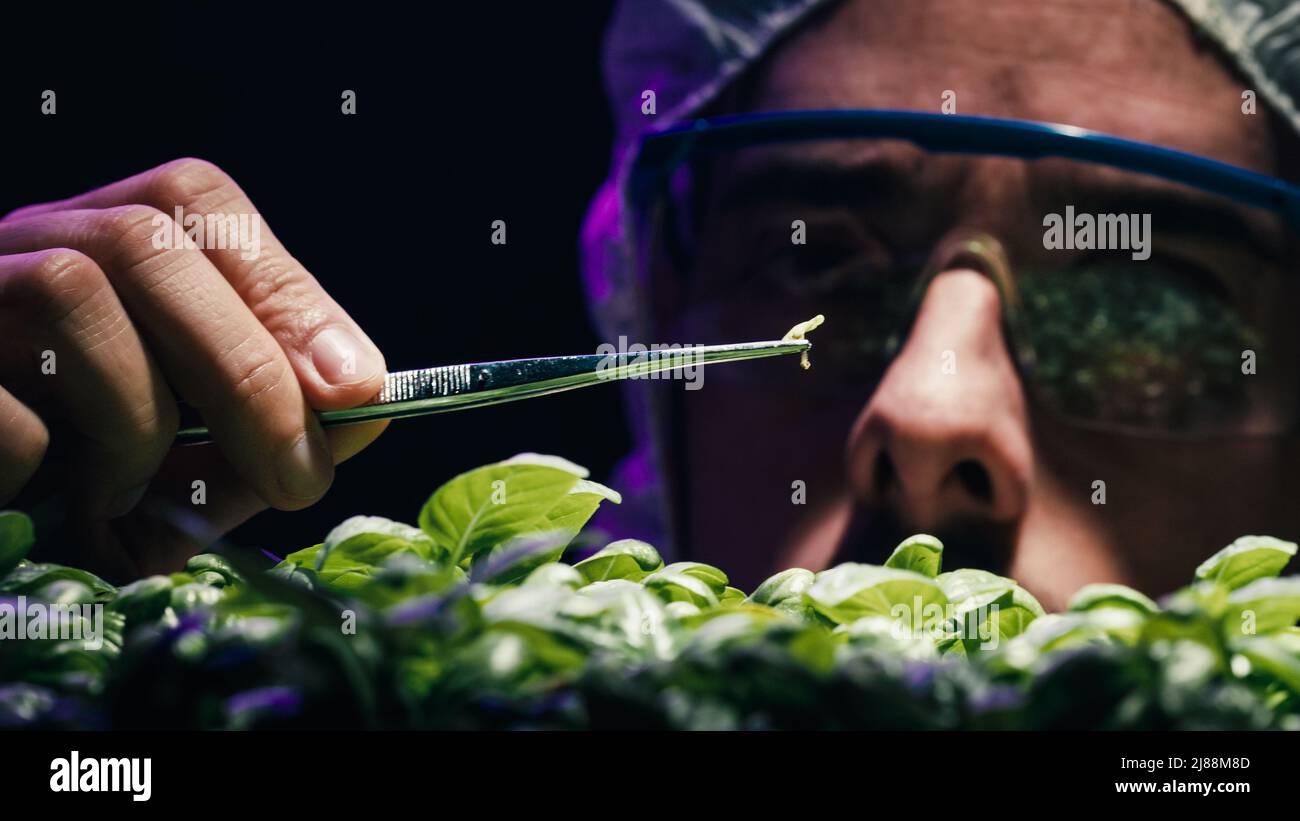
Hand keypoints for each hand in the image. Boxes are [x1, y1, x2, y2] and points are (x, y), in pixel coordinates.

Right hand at [0, 158, 388, 578]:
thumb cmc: (74, 496)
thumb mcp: (181, 462)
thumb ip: (262, 428)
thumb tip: (365, 401)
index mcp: (88, 245)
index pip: (193, 204)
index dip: (286, 292)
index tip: (359, 391)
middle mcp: (13, 245)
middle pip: (146, 239)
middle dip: (246, 368)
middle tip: (299, 478)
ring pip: (70, 286)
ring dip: (138, 415)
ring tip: (129, 497)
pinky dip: (50, 465)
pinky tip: (49, 504)